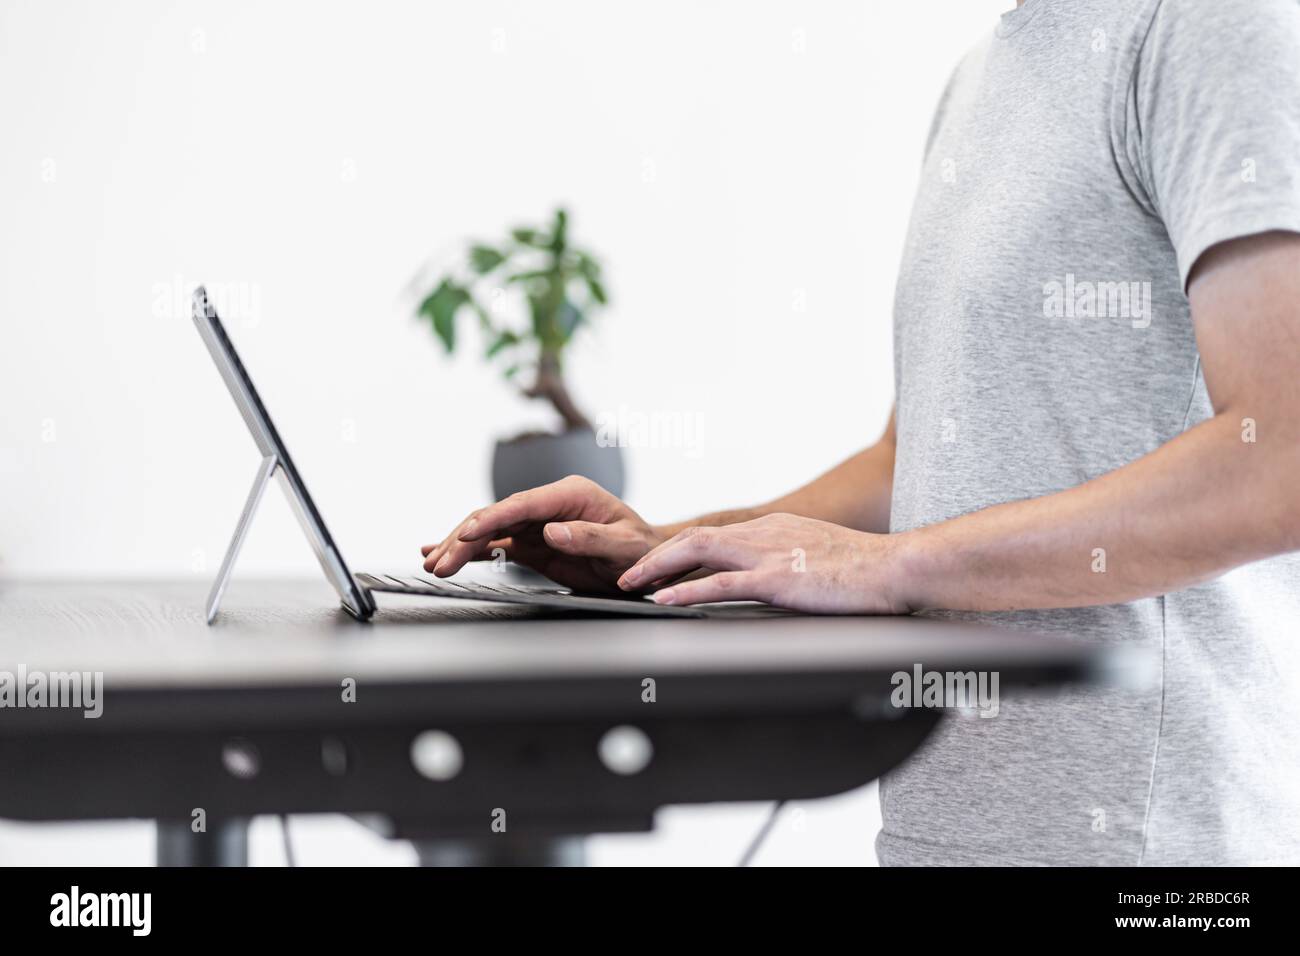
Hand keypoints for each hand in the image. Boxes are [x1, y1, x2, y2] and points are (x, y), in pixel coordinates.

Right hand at [421, 475, 666, 594]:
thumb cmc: (641, 550)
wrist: (646, 561)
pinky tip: (446, 556)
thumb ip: (590, 538)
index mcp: (571, 494)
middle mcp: (549, 504)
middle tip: (440, 562)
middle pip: (498, 516)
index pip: (523, 504)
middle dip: (465, 538)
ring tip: (433, 564)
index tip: (468, 533)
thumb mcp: (623, 546)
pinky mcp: (533, 542)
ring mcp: (538, 523)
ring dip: (460, 547)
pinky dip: (470, 552)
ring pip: (490, 530)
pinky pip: (496, 544)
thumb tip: (552, 531)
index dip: (492, 518)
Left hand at [616, 512, 914, 613]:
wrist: (896, 567)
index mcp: (773, 529)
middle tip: (629, 575)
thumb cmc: (864, 570)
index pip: (713, 535)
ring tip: (632, 584)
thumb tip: (772, 581)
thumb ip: (788, 563)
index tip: (654, 567)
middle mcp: (764, 533)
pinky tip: (666, 600)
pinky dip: (687, 590)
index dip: (677, 550)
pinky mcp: (778, 578)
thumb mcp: (816, 557)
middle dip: (655, 556)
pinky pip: (721, 583)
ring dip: (658, 568)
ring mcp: (769, 553)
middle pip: (694, 536)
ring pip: (698, 551)